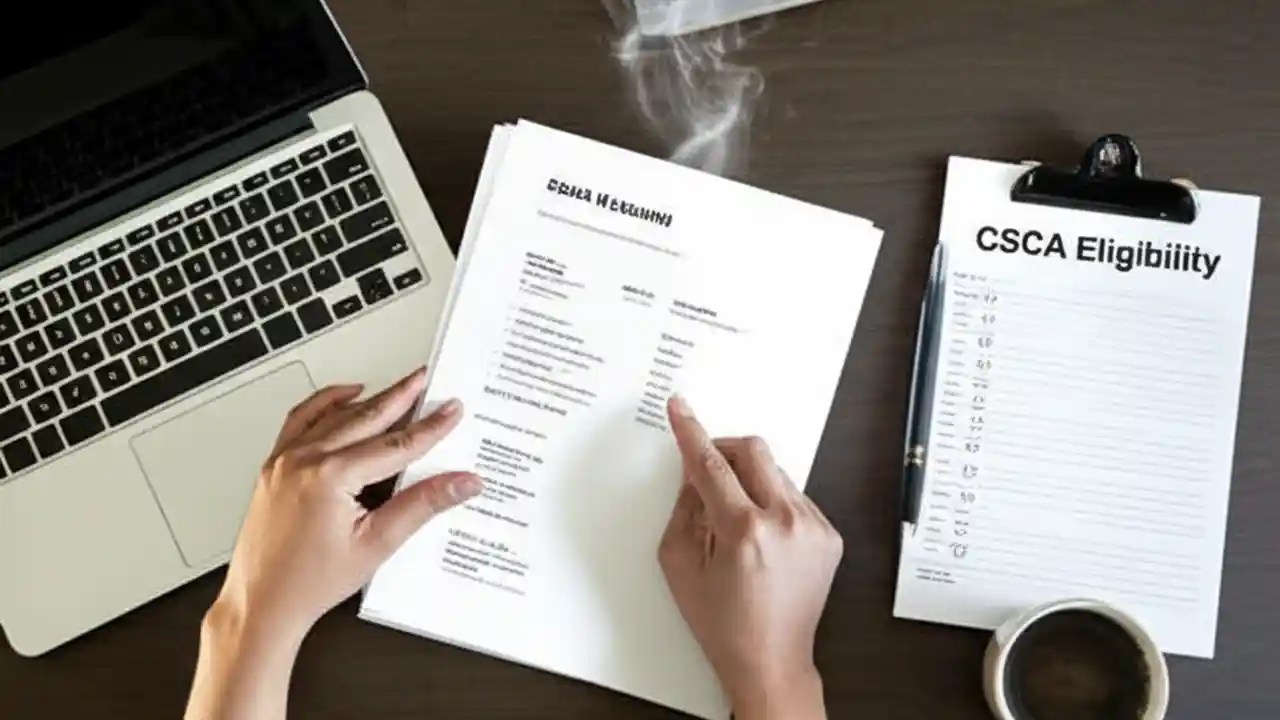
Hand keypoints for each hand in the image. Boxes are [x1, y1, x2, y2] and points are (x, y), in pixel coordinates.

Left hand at [187, 369, 481, 719]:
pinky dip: (326, 403)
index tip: (450, 411)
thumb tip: (460, 483)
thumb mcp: (376, 544)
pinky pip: (301, 420)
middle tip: (426, 380)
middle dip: (401, 397)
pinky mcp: (273, 465)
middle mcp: (304, 459)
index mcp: (330, 476)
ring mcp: (284, 459)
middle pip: (366, 418)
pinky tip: (345, 397)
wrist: (261, 603)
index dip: (429, 427)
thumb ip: (422, 505)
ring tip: (396, 388)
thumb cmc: (308, 583)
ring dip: (369, 399)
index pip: (395, 445)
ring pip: (334, 415)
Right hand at [660, 396, 842, 719]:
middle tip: (706, 464)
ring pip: (775, 472)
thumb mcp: (680, 564)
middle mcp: (785, 522)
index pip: (711, 465)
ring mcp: (813, 527)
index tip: (681, 407)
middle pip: (753, 450)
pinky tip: (761, 537)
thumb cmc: (722, 622)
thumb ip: (683, 509)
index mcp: (744, 531)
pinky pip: (794, 496)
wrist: (770, 658)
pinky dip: (772, 503)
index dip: (691, 432)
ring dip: (749, 480)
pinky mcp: (829, 535)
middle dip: (724, 448)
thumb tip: (692, 472)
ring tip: (734, 519)